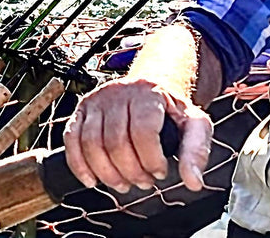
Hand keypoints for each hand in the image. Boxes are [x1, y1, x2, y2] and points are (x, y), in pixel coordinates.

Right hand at [63, 77, 212, 193]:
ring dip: (107, 173)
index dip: (151, 160)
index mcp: (148, 92)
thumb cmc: (171, 108)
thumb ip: (197, 151)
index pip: (143, 131)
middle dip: (130, 171)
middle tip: (144, 181)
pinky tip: (92, 180)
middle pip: (115, 142)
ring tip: (123, 183)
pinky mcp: (81, 109)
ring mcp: (97, 100)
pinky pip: (71, 139)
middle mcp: (118, 91)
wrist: (151, 86)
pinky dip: (78, 164)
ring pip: (91, 144)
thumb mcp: (194, 124)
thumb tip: (193, 182)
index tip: (160, 171)